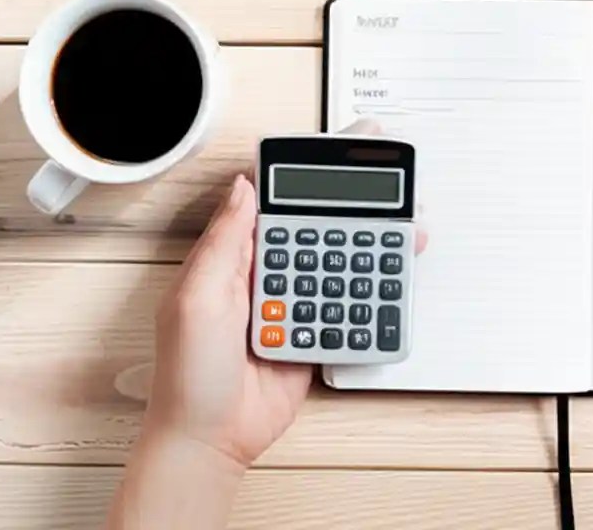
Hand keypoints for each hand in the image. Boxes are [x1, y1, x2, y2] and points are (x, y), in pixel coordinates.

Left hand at [143, 119, 425, 470]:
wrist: (210, 441)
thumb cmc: (188, 376)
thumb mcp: (196, 298)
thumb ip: (224, 242)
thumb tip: (243, 187)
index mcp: (230, 259)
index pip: (273, 205)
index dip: (305, 178)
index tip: (342, 152)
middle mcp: (262, 278)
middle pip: (315, 233)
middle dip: (353, 214)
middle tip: (391, 194)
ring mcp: (289, 307)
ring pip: (336, 268)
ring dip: (368, 253)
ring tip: (403, 234)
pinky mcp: (309, 336)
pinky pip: (343, 308)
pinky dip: (366, 296)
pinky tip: (387, 281)